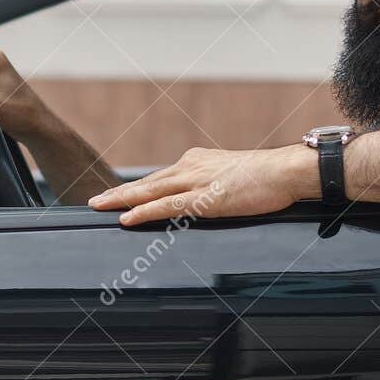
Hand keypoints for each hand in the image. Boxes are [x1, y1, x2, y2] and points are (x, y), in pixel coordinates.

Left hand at [88, 145, 315, 226]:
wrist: (285, 171)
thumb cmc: (267, 177)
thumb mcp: (232, 176)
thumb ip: (213, 184)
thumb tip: (208, 196)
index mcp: (197, 161)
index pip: (160, 177)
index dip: (138, 188)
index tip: (118, 195)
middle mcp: (191, 167)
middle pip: (147, 182)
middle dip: (119, 193)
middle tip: (94, 201)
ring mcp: (196, 182)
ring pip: (150, 191)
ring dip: (122, 200)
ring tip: (99, 207)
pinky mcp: (204, 198)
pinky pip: (167, 206)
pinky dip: (144, 212)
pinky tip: (127, 218)